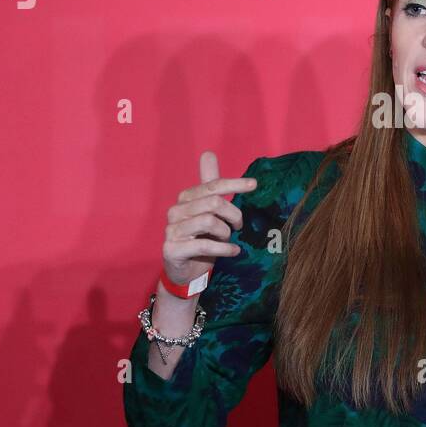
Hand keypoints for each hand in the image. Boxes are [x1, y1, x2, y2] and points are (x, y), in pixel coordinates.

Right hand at [162, 150, 257, 284]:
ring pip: (209, 221)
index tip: (254, 185)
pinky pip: (204, 244)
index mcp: (185, 198)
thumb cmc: (201, 239)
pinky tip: (234, 251)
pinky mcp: (172, 249)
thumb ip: (210, 185)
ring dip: (226, 233)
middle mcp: (175, 211)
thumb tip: (208, 153)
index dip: (234, 184)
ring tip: (228, 239)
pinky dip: (224, 249)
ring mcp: (171, 230)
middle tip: (238, 227)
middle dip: (233, 215)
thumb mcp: (209, 212)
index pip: (212, 185)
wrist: (186, 273)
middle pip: (214, 203)